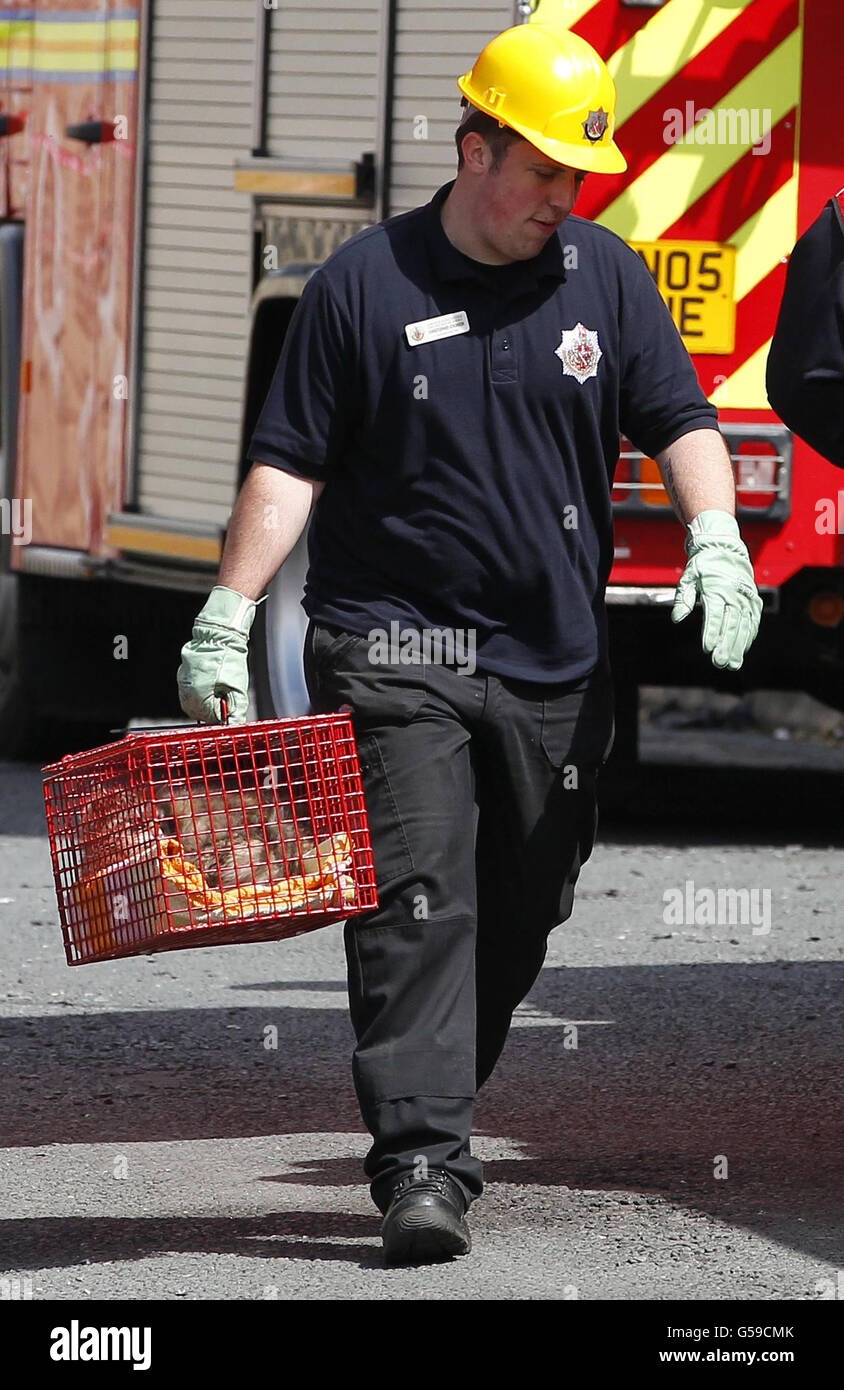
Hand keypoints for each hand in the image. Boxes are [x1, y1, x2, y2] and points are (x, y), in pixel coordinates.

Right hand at [177, 586, 258, 722]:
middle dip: (212, 709)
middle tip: (225, 699)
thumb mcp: (238, 689)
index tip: (229, 708)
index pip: (209, 718)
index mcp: (199, 695)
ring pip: (192, 702)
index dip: (222, 714)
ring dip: (205, 701)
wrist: (220, 635)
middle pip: (198, 712)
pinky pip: (189, 690)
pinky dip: (199, 692)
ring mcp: (182, 681)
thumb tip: (235, 725)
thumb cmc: (229, 660)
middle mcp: (187, 690)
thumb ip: (237, 710)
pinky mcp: (182, 674)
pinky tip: (210, 683)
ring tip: (218, 689)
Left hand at [671, 510, 761, 670]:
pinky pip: (752, 621)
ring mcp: (746, 597)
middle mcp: (734, 593)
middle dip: (725, 645)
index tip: (708, 649)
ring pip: (743, 626)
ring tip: (732, 663)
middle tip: (720, 663)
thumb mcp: (688, 577)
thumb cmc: (703, 564)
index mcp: (717, 588)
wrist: (724, 546)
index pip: (714, 614)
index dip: (711, 632)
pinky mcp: (753, 599)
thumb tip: (677, 617)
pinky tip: (742, 650)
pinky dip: (748, 636)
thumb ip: (684, 598)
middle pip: (731, 624)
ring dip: (738, 646)